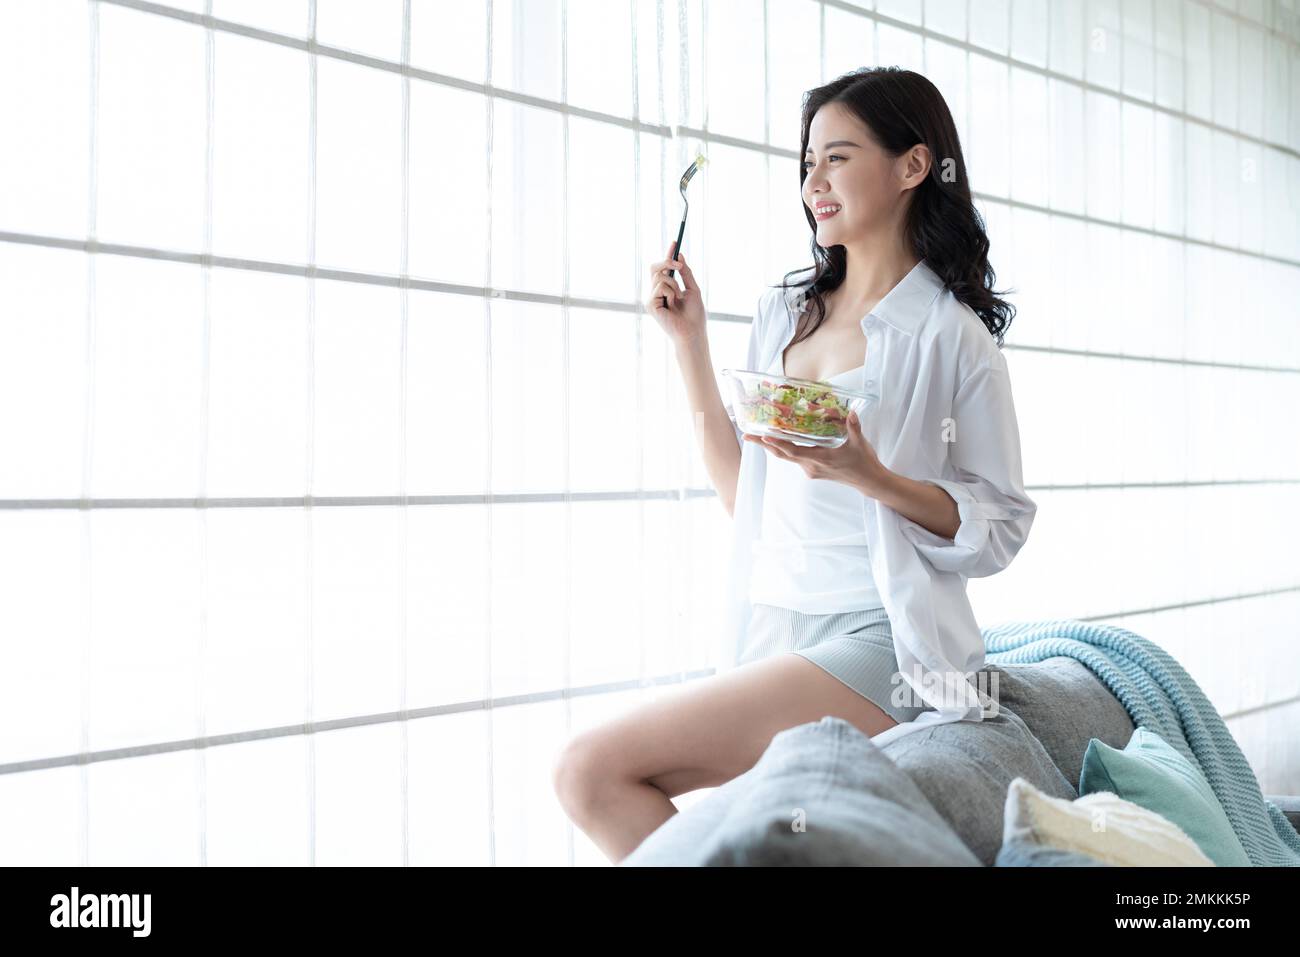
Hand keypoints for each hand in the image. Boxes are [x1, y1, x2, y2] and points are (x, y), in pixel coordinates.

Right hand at [644, 242, 706, 346]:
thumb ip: (686, 273)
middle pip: (655, 267)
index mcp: (667, 288)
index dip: (669, 254)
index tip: (675, 241)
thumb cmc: (694, 315)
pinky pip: (660, 287)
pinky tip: (672, 305)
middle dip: (667, 261)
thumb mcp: (692, 289)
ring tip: (678, 299)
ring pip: (660, 276)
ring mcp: (652, 298)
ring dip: (674, 284)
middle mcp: (657, 292)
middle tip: (679, 264)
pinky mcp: (650, 304)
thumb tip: (679, 255)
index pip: (664, 267)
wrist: (693, 331)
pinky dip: (670, 293)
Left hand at [743, 409, 888, 495]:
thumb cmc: (864, 462)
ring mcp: (811, 469)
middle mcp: (811, 466)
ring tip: (758, 436)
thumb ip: (854, 427)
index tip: (764, 437)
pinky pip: (795, 458)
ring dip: (773, 446)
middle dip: (764, 445)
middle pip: (783, 455)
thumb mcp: (860, 443)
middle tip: (747, 436)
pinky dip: (785, 449)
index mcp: (820, 459)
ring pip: (787, 457)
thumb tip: (852, 413)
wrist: (868, 481)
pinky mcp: (813, 470)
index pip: (794, 451)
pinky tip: (780, 440)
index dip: (778, 444)